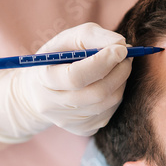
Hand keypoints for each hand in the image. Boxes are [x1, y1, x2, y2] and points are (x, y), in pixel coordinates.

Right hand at [0, 23, 131, 142]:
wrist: (38, 92)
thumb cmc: (57, 59)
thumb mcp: (66, 40)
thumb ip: (92, 37)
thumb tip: (121, 45)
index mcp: (44, 79)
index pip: (76, 77)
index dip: (102, 62)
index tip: (121, 49)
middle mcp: (53, 105)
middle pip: (97, 93)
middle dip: (119, 71)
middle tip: (127, 56)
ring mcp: (68, 121)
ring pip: (108, 103)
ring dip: (121, 81)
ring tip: (119, 66)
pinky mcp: (82, 129)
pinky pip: (109, 112)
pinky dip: (115, 94)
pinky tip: (108, 83)